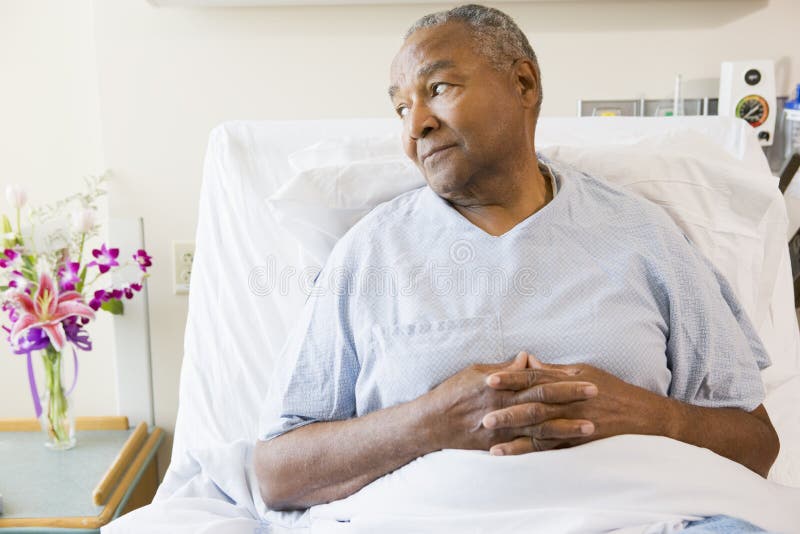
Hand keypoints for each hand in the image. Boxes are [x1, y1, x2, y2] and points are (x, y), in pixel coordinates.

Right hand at [423, 352, 597, 451]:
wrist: (432, 423)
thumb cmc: (453, 393)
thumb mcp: (476, 371)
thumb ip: (504, 368)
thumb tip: (527, 358)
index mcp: (499, 384)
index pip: (536, 378)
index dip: (560, 378)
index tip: (584, 376)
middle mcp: (503, 405)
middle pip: (543, 400)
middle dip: (570, 397)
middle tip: (596, 394)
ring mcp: (502, 428)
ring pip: (540, 427)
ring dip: (566, 427)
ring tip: (590, 427)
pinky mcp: (499, 445)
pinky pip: (527, 447)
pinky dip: (546, 447)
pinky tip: (565, 448)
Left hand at [482, 353, 669, 454]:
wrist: (642, 416)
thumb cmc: (611, 389)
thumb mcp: (583, 371)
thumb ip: (553, 369)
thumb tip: (528, 361)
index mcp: (568, 382)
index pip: (535, 379)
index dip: (511, 379)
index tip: (489, 379)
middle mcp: (569, 403)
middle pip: (533, 406)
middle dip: (507, 410)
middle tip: (483, 415)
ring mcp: (573, 425)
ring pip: (539, 431)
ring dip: (514, 436)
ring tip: (491, 441)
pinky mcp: (576, 443)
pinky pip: (549, 448)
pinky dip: (529, 452)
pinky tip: (510, 455)